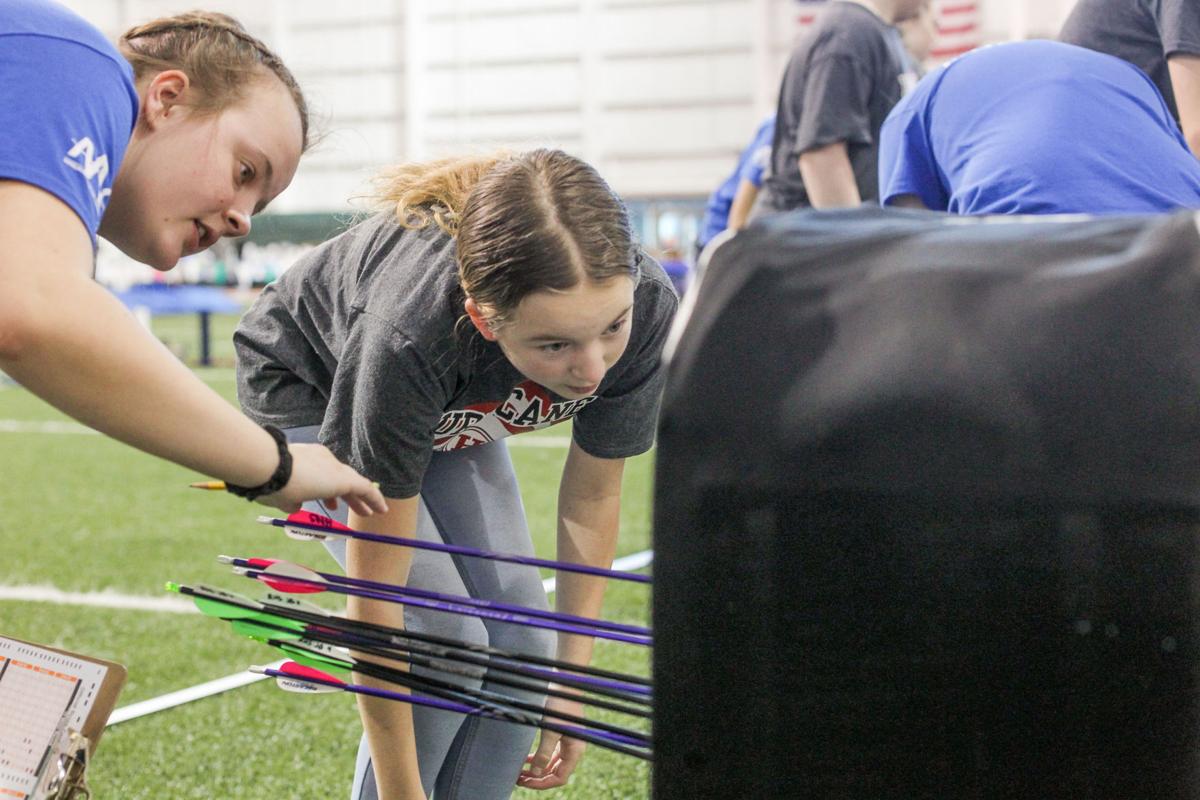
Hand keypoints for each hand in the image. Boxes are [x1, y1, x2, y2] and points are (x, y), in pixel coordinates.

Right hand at [259, 443, 387, 515]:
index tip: (331, 504)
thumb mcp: (277, 492)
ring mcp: (333, 468)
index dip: (328, 492)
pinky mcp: (344, 478)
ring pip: (353, 484)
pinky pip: (365, 489)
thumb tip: (296, 507)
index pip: (322, 475)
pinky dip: (374, 499)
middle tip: (353, 509)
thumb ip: (289, 498)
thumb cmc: (265, 480)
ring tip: (370, 512)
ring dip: (361, 500)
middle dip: (346, 496)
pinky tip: (382, 510)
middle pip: (340, 479)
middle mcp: (321, 459)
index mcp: (305, 460)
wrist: (268, 466)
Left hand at [516, 697, 586, 789]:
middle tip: (518, 778)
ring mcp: (568, 743)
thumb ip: (544, 753)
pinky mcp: (561, 735)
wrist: (564, 684)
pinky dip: (538, 758)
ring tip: (520, 771)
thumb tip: (535, 772)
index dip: (542, 783)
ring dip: (537, 769)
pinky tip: (526, 759)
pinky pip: (550, 753)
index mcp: (575, 751)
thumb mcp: (550, 730)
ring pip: (551, 764)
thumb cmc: (559, 706)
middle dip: (537, 778)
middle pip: (555, 772)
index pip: (559, 777)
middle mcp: (573, 749)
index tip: (525, 782)